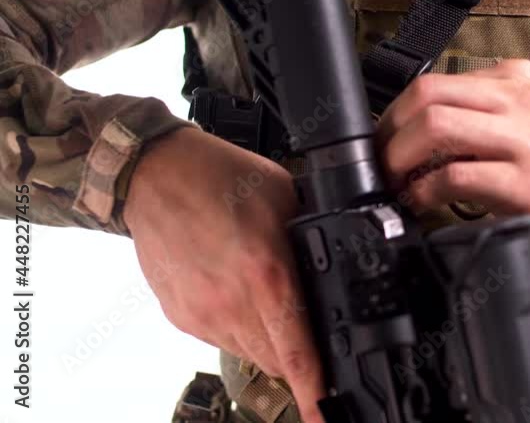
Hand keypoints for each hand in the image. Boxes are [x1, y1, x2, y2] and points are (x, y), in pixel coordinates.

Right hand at [123, 128, 324, 422]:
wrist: (155, 174)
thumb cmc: (221, 178)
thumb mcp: (287, 199)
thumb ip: (310, 241)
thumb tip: (330, 270)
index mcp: (266, 276)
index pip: (297, 352)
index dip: (315, 390)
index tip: (326, 412)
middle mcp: (232, 304)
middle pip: (276, 362)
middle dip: (298, 357)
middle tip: (310, 334)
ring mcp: (202, 314)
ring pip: (249, 353)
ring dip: (267, 340)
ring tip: (267, 298)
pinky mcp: (181, 316)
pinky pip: (221, 339)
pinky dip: (238, 327)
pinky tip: (238, 292)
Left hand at [377, 59, 529, 283]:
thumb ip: (485, 119)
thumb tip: (416, 135)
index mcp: (520, 80)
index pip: (437, 81)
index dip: (397, 114)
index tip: (386, 141)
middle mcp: (523, 100)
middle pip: (427, 96)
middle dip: (389, 133)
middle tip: (380, 162)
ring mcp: (527, 140)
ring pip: (435, 127)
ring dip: (399, 159)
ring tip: (395, 182)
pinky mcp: (527, 184)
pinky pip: (454, 177)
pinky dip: (424, 190)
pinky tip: (422, 202)